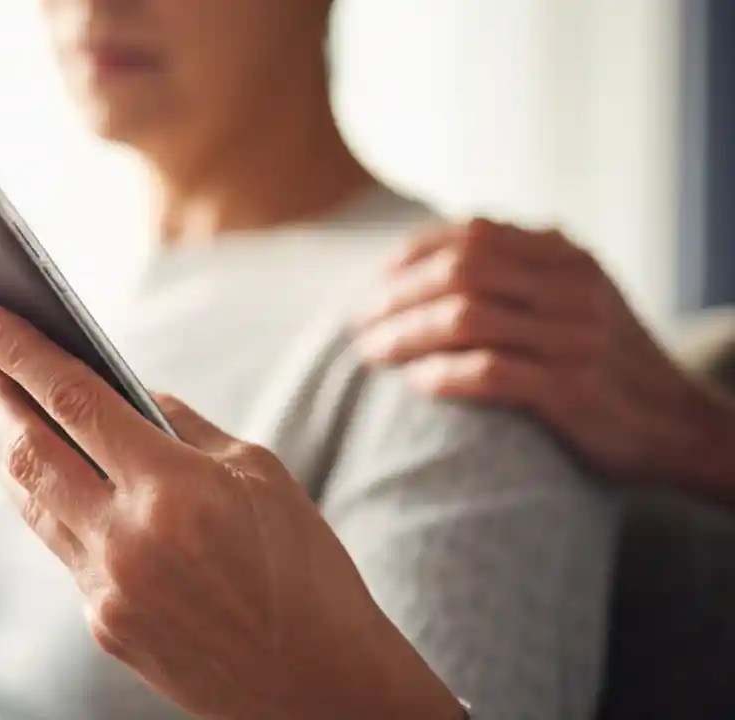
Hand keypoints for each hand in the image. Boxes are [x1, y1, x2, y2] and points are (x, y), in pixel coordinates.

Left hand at [0, 303, 460, 719]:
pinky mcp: (104, 624)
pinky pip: (64, 550)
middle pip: (30, 452)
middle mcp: (128, 539)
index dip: (21, 352)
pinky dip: (49, 507)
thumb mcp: (258, 473)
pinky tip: (43, 484)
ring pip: (32, 504)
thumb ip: (182, 428)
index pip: (74, 399)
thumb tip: (126, 394)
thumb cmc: (303, 565)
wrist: (319, 680)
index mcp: (174, 487)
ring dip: (3, 454)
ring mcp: (109, 588)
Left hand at [353, 218, 734, 501]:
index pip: (474, 233)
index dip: (415, 253)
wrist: (681, 425)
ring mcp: (575, 337)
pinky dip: (443, 374)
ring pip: (466, 318)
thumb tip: (439, 254)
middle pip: (460, 272)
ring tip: (372, 354)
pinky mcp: (573, 389)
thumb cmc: (608, 363)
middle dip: (397, 296)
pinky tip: (416, 383)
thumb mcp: (578, 298)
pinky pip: (491, 372)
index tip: (377, 279)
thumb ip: (524, 270)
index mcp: (568, 258)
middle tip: (359, 323)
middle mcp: (573, 288)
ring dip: (406, 335)